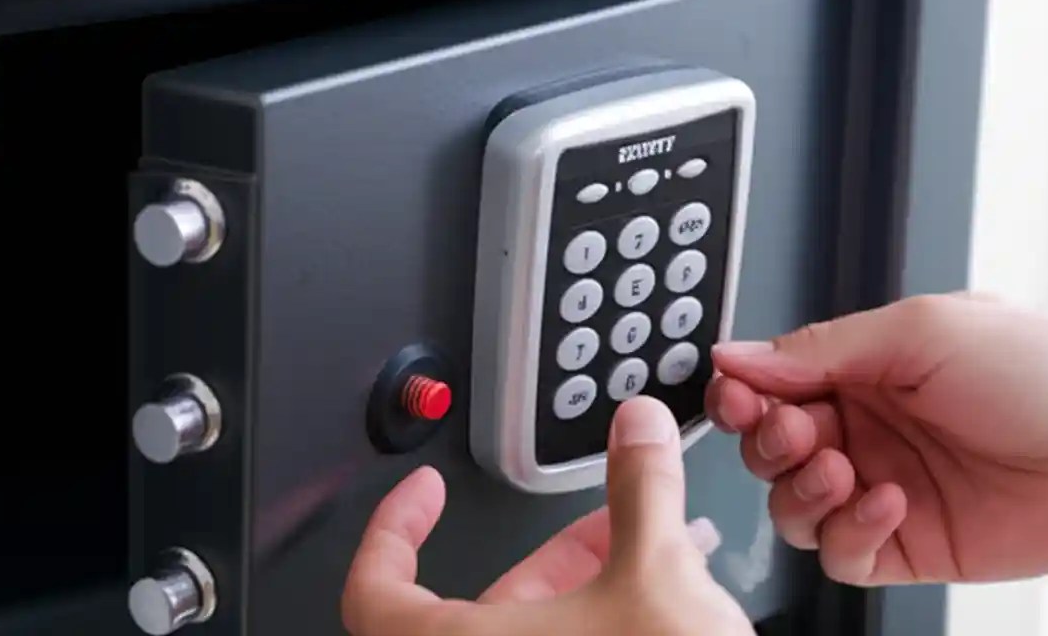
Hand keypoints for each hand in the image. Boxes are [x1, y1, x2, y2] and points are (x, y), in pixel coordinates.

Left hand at [341, 397, 754, 635]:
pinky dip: (605, 630)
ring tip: (660, 554)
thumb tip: (638, 431)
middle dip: (558, 552)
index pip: (374, 590)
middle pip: (482, 606)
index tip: (424, 494)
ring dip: (595, 589)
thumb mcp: (655, 574)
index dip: (393, 530)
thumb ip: (640, 490)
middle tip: (606, 521)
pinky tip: (672, 605)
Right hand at [706, 292, 1047, 586]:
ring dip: (802, 493)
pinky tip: (884, 502)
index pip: (767, 388)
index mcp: (857, 371)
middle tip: (799, 433)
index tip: (736, 397)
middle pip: (769, 451)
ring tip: (844, 470)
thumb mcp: (916, 332)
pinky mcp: (908, 544)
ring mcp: (881, 488)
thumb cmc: (1038, 365)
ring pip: (793, 509)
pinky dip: (847, 534)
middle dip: (769, 444)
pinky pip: (842, 555)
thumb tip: (735, 355)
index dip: (741, 396)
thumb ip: (818, 349)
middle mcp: (863, 430)